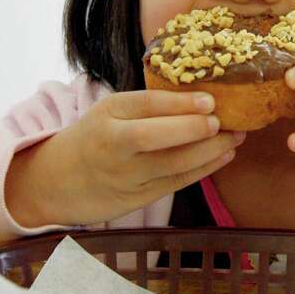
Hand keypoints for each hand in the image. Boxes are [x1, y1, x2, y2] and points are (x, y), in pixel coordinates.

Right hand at [5, 90, 244, 226]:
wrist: (58, 180)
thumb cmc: (97, 137)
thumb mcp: (112, 111)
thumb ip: (148, 105)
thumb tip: (202, 95)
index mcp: (108, 113)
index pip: (144, 105)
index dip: (179, 104)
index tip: (210, 99)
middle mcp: (114, 144)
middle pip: (153, 137)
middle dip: (192, 129)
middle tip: (223, 121)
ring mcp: (125, 175)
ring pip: (171, 164)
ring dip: (209, 151)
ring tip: (236, 136)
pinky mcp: (137, 197)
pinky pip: (175, 183)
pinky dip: (203, 169)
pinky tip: (225, 155)